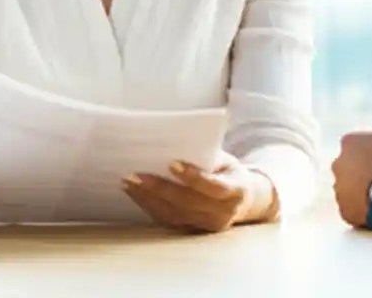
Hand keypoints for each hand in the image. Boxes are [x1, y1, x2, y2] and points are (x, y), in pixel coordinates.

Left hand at [122, 155, 277, 233]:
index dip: (193, 177)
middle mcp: (223, 213)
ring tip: (128, 182)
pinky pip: (167, 220)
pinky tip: (134, 193)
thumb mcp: (226, 159)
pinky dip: (148, 206)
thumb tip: (174, 141)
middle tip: (135, 175)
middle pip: (188, 202)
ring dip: (148, 198)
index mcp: (236, 190)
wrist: (243, 199)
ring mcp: (207, 225)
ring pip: (174, 214)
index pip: (214, 186)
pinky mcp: (192, 231)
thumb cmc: (228, 171)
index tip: (171, 163)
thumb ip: (207, 155)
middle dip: (160, 189)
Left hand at [331, 118, 371, 228]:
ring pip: (348, 191)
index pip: (356, 146)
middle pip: (349, 168)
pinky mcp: (346, 211)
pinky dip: (364, 212)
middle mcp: (339, 163)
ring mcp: (340, 188)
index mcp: (350, 140)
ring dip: (362, 193)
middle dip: (363, 173)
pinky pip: (353, 211)